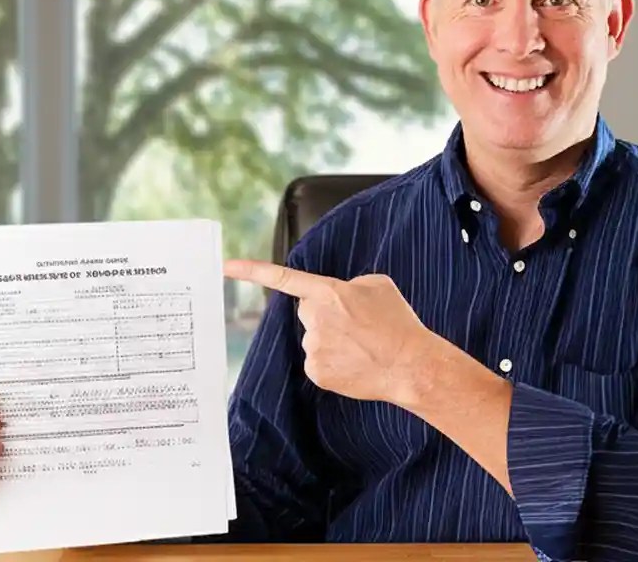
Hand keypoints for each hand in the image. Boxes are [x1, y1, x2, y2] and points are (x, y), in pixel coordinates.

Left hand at [224, 259, 436, 405]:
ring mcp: (313, 347)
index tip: (226, 266)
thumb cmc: (398, 323)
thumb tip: (336, 297)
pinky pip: (318, 362)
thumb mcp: (377, 285)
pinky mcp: (316, 371)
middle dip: (326, 316)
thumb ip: (348, 284)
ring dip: (332, 340)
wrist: (411, 364)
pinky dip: (333, 363)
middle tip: (357, 326)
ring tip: (362, 346)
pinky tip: (355, 363)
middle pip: (308, 313)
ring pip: (314, 338)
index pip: (283, 278)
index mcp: (327, 292)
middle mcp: (314, 318)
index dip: (252, 270)